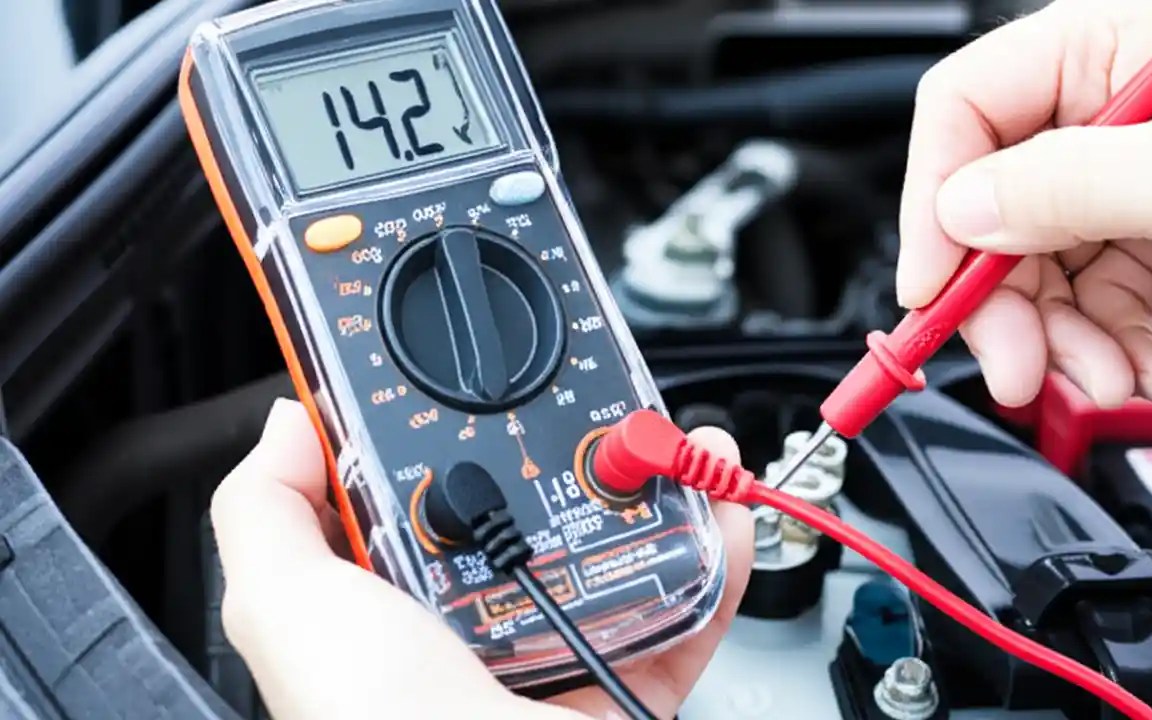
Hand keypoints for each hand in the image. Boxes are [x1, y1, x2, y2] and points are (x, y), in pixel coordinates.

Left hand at [210, 399, 752, 719]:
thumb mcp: (287, 606)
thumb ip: (265, 510)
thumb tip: (287, 422)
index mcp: (392, 598)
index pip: (424, 487)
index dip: (457, 425)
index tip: (491, 374)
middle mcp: (475, 620)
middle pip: (538, 504)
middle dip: (578, 445)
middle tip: (603, 407)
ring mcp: (556, 650)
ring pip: (620, 547)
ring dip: (660, 487)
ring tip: (679, 444)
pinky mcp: (626, 682)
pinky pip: (683, 609)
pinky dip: (713, 558)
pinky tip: (720, 511)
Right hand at [897, 0, 1151, 409]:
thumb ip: (1058, 188)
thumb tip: (960, 213)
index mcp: (1105, 48)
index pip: (966, 109)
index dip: (934, 198)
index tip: (932, 284)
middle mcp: (1101, 108)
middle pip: (993, 208)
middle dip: (1005, 302)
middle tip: (1015, 366)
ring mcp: (1121, 177)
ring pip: (1036, 269)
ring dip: (1061, 341)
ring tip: (1107, 380)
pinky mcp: (1145, 234)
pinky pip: (1087, 299)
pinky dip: (1105, 347)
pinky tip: (1143, 369)